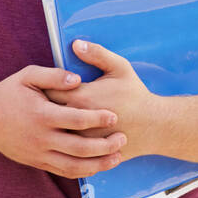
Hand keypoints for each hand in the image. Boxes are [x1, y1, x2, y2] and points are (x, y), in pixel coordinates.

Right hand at [0, 64, 126, 177]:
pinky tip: (98, 166)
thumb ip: (54, 76)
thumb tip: (78, 80)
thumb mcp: (28, 75)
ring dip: (99, 164)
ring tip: (118, 157)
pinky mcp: (36, 162)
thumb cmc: (8, 92)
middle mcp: (41, 138)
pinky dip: (83, 171)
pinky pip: (63, 172)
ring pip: (74, 166)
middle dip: (105, 146)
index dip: (98, 119)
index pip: (77, 119)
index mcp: (42, 115)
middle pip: (80, 148)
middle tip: (123, 138)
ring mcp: (38, 153)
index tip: (115, 116)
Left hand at [43, 40, 158, 158]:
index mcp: (82, 97)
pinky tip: (66, 132)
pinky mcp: (86, 153)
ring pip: (53, 131)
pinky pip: (64, 146)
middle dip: (44, 106)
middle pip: (46, 112)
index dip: (46, 86)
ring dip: (51, 124)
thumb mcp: (120, 68)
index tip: (49, 85)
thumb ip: (97, 54)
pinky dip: (62, 139)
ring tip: (53, 117)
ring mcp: (81, 140)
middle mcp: (77, 121)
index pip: (48, 90)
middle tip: (45, 101)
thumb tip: (75, 44)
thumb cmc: (135, 95)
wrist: (153, 126)